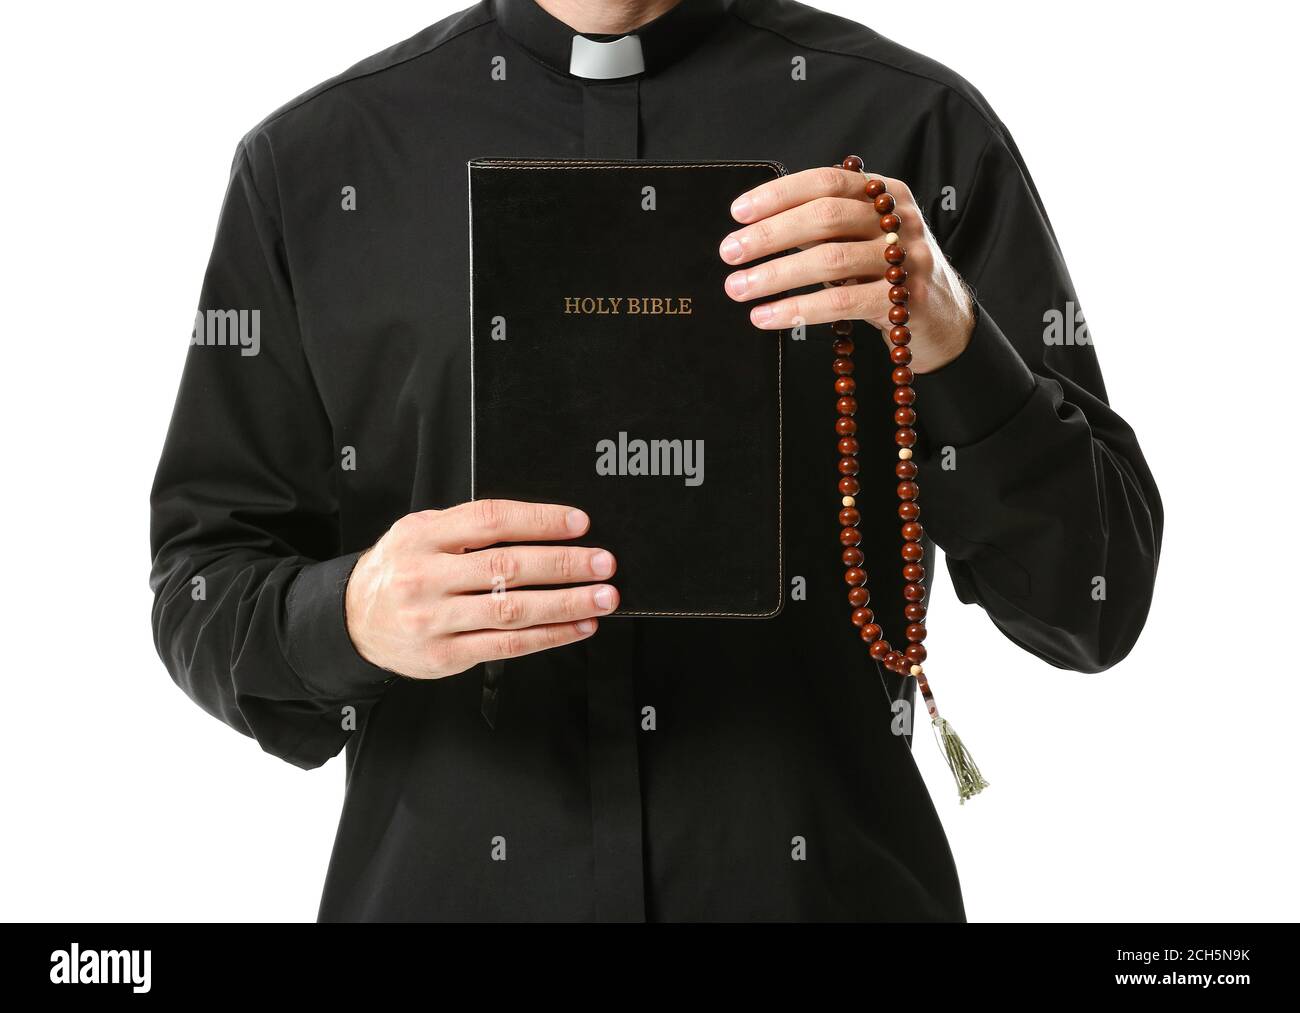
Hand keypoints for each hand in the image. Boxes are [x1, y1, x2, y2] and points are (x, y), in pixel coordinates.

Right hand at [344, 500, 617, 679]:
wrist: (352, 620)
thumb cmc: (400, 569)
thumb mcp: (421, 532)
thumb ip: (468, 528)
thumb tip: (543, 526)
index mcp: (423, 536)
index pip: (491, 521)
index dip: (539, 520)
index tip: (579, 523)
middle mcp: (426, 577)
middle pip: (507, 567)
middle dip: (565, 565)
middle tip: (604, 563)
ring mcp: (434, 620)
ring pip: (512, 610)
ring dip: (566, 604)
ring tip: (602, 598)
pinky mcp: (445, 656)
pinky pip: (506, 646)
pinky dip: (549, 636)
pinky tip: (577, 627)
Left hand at [720, 166, 974, 372]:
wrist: (943, 318)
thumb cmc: (887, 273)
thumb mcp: (862, 237)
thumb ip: (825, 225)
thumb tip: (755, 228)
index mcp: (885, 192)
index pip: (826, 180)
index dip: (779, 193)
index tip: (738, 212)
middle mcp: (898, 219)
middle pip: (825, 216)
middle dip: (769, 235)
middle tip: (730, 253)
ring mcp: (906, 259)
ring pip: (830, 260)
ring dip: (775, 275)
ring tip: (738, 288)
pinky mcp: (905, 301)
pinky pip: (842, 303)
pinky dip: (797, 309)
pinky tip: (766, 316)